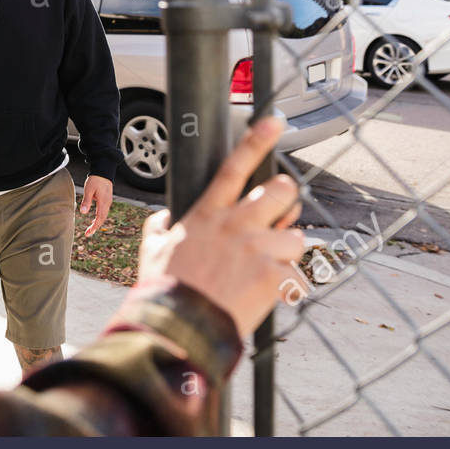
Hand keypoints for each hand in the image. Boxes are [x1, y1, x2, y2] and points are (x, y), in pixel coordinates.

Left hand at [80, 175, 112, 237]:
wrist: (104, 170)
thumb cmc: (95, 179)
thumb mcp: (89, 190)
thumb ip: (86, 201)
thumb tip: (83, 212)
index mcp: (103, 202)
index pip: (100, 218)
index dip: (94, 227)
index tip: (88, 233)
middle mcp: (107, 203)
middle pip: (102, 218)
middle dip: (95, 227)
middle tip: (88, 233)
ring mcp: (108, 201)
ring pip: (103, 215)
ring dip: (97, 222)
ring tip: (90, 228)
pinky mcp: (107, 199)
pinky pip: (104, 211)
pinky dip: (99, 217)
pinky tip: (94, 219)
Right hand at [136, 118, 302, 337]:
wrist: (179, 326)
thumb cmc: (164, 288)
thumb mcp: (152, 248)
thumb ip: (160, 225)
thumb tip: (165, 218)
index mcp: (207, 213)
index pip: (235, 167)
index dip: (257, 140)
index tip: (274, 121)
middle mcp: (235, 224)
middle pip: (279, 191)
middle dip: (286, 201)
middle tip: (279, 217)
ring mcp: (256, 248)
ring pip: (296, 235)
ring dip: (287, 251)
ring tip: (268, 269)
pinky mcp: (273, 276)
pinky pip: (297, 276)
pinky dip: (287, 289)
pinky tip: (268, 296)